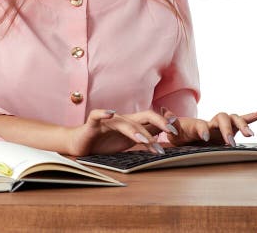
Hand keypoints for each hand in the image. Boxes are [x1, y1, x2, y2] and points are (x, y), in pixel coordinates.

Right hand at [65, 108, 179, 155]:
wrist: (79, 145)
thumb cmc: (103, 143)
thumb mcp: (127, 141)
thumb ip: (144, 136)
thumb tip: (164, 135)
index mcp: (131, 125)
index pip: (152, 120)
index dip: (164, 123)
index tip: (177, 132)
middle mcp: (122, 120)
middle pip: (143, 116)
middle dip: (159, 122)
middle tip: (171, 132)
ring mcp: (107, 121)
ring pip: (125, 122)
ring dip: (136, 131)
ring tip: (146, 141)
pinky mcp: (92, 124)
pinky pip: (97, 115)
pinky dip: (103, 112)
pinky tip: (111, 112)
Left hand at [156, 107, 256, 146]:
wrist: (188, 135)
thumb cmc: (181, 134)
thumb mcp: (174, 131)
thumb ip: (171, 122)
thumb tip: (163, 110)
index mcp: (199, 123)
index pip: (203, 124)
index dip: (204, 129)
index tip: (205, 137)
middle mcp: (213, 122)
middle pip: (223, 119)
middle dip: (227, 130)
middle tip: (230, 143)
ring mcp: (223, 125)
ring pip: (235, 119)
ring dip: (244, 125)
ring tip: (250, 135)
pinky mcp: (231, 130)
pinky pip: (244, 120)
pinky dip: (253, 116)